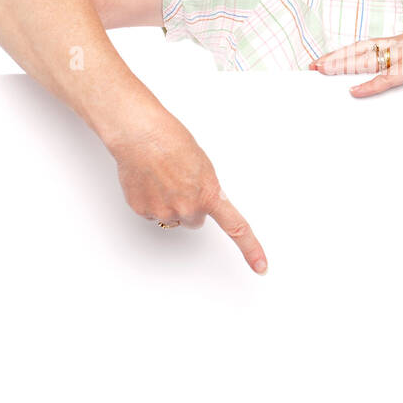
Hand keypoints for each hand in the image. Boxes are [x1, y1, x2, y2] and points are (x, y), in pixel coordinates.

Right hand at [111, 113, 267, 272]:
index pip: (236, 227)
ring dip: (169, 203)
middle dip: (190, 205)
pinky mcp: (143, 211)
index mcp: (209, 195)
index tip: (261, 266)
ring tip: (162, 178)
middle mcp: (188, 209)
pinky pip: (151, 213)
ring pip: (172, 217)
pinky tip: (148, 181)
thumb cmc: (172, 141)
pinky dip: (150, 200)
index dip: (251, 249)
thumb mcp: (204, 165)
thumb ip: (207, 189)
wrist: (141, 136)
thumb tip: (202, 199)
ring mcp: (164, 212)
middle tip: (180, 182)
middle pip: (195, 220)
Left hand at [309, 22, 402, 96]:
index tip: (331, 58)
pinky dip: (369, 85)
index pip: (371, 44)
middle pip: (362, 48)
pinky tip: (354, 90)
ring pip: (369, 59)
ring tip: (322, 71)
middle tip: (314, 65)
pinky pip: (387, 77)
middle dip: (336, 57)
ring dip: (344, 65)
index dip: (349, 51)